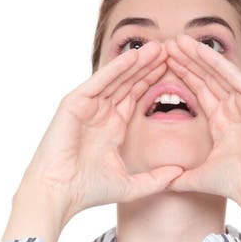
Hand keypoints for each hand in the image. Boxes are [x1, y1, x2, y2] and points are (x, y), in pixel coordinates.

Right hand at [18, 40, 183, 225]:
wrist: (60, 193)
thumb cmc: (88, 190)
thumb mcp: (131, 185)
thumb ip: (156, 179)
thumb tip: (180, 174)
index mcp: (113, 127)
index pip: (136, 97)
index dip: (153, 82)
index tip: (175, 69)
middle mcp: (100, 113)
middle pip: (128, 82)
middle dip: (148, 66)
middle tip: (170, 49)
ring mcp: (87, 107)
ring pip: (116, 78)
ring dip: (136, 62)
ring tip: (157, 47)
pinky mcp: (74, 104)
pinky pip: (98, 82)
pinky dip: (115, 68)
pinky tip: (133, 56)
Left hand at [163, 34, 240, 229]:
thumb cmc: (235, 184)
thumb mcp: (198, 176)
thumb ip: (180, 177)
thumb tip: (163, 185)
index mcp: (222, 123)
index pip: (198, 92)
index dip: (181, 77)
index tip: (161, 64)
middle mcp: (234, 109)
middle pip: (206, 78)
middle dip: (186, 61)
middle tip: (165, 44)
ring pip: (216, 73)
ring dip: (197, 56)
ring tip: (176, 40)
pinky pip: (232, 75)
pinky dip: (215, 61)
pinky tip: (198, 49)